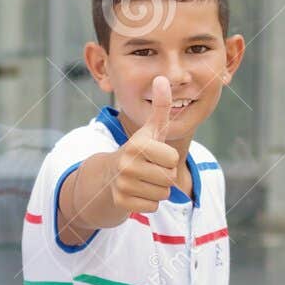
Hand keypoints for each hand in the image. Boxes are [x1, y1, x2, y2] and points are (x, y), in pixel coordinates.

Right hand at [110, 75, 179, 214]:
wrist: (111, 174)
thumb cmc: (140, 149)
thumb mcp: (152, 129)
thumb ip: (161, 105)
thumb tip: (163, 78)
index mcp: (138, 145)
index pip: (173, 159)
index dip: (168, 158)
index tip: (155, 154)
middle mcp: (127, 164)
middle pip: (168, 178)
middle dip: (164, 176)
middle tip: (149, 169)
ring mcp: (122, 184)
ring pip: (162, 194)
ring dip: (157, 189)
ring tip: (144, 179)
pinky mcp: (121, 202)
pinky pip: (152, 207)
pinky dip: (148, 202)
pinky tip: (138, 191)